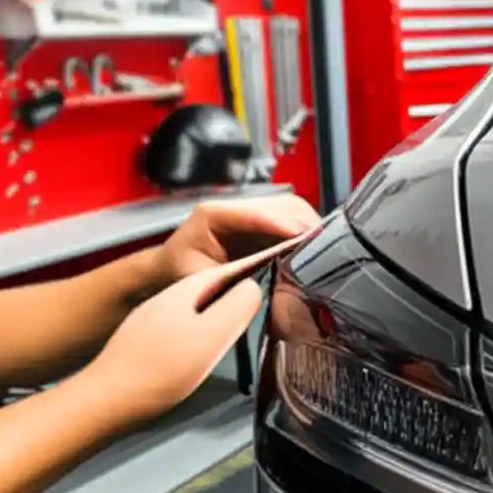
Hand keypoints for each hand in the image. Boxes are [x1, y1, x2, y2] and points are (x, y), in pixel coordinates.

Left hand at [81, 262, 262, 422]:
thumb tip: (253, 287)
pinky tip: (200, 357)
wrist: (105, 402)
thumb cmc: (161, 370)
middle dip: (235, 298)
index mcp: (185, 290)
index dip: (251, 275)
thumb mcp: (210, 334)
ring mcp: (151, 321)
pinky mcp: (142, 343)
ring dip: (217, 319)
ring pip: (196, 311)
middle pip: (211, 290)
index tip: (274, 286)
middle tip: (260, 315)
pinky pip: (182, 330)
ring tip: (235, 337)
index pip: (227, 271)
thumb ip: (236, 306)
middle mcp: (166, 299)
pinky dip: (199, 337)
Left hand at [157, 195, 321, 283]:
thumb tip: (262, 287)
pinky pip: (291, 223)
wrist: (167, 271)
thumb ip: (226, 282)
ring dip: (310, 229)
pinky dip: (306, 236)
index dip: (284, 225)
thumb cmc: (177, 275)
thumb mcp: (196, 282)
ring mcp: (250, 215)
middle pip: (283, 204)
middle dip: (306, 225)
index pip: (257, 213)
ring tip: (326, 252)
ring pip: (292, 210)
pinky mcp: (262, 226)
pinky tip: (316, 253)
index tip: (305, 239)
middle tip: (325, 250)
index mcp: (213, 215)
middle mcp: (235, 208)